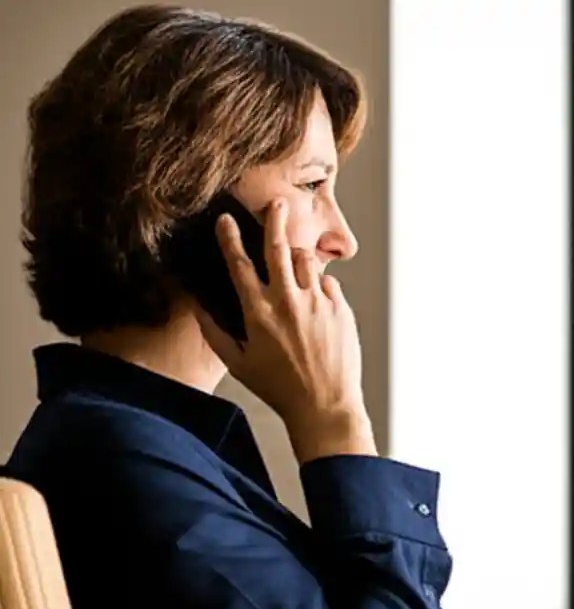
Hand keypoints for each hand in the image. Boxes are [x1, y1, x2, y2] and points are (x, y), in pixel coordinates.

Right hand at [195, 198, 377, 462]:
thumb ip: (215, 333)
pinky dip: (319, 288)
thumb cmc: (278, 388)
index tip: (225, 219)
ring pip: (307, 261)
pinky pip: (328, 284)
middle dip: (275, 219)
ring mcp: (317, 303)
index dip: (229, 238)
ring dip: (298, 259)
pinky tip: (314, 307)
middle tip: (277, 202)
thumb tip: (197, 307)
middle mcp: (288, 302)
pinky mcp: (341, 309)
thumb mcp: (237, 364)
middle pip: (279, 247)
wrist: (324, 405)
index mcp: (258, 313)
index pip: (238, 264)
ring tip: (294, 269)